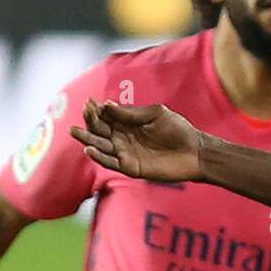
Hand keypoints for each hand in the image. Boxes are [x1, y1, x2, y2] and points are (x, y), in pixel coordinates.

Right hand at [70, 98, 204, 182]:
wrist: (195, 151)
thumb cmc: (178, 129)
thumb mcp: (156, 114)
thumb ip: (132, 113)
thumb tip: (107, 105)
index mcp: (129, 123)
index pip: (107, 116)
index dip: (96, 110)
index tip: (88, 102)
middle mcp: (124, 138)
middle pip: (100, 130)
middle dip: (90, 122)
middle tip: (83, 113)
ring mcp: (126, 153)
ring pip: (101, 146)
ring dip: (87, 139)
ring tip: (75, 131)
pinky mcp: (131, 167)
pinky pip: (110, 162)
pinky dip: (99, 156)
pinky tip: (89, 149)